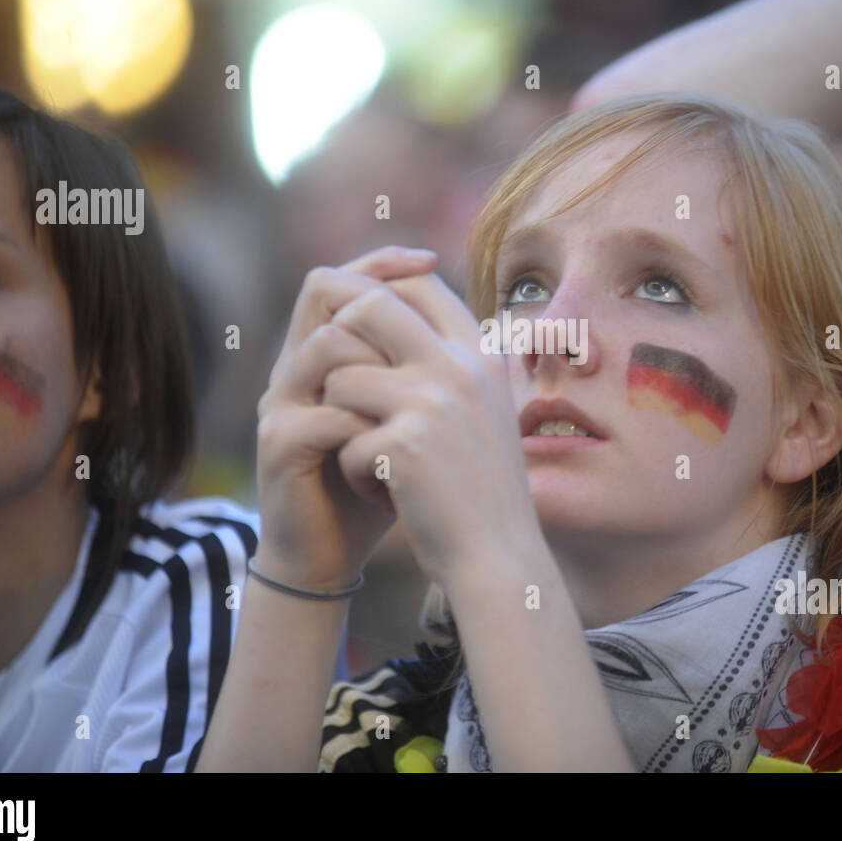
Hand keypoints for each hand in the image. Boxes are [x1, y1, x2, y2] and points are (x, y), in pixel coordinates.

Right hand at [255, 246, 436, 588]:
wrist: (330, 554)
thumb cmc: (375, 483)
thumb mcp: (405, 420)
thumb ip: (420, 374)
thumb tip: (480, 326)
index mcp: (321, 356)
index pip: (341, 279)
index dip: (382, 261)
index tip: (431, 260)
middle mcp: (293, 369)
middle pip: (324, 292)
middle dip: (380, 304)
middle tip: (425, 327)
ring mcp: (280, 404)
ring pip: (329, 346)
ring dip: (381, 369)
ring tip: (409, 404)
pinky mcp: (277, 445)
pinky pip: (328, 413)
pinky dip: (371, 428)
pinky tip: (394, 452)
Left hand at [321, 272, 542, 586]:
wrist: (501, 558)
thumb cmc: (484, 487)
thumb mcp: (483, 410)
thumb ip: (450, 363)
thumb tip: (394, 312)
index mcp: (481, 352)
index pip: (418, 282)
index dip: (376, 295)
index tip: (358, 333)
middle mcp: (460, 365)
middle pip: (368, 305)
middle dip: (340, 341)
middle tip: (341, 386)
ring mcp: (433, 402)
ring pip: (341, 375)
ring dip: (342, 417)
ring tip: (370, 455)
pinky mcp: (404, 445)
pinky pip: (346, 438)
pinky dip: (355, 472)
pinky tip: (385, 495)